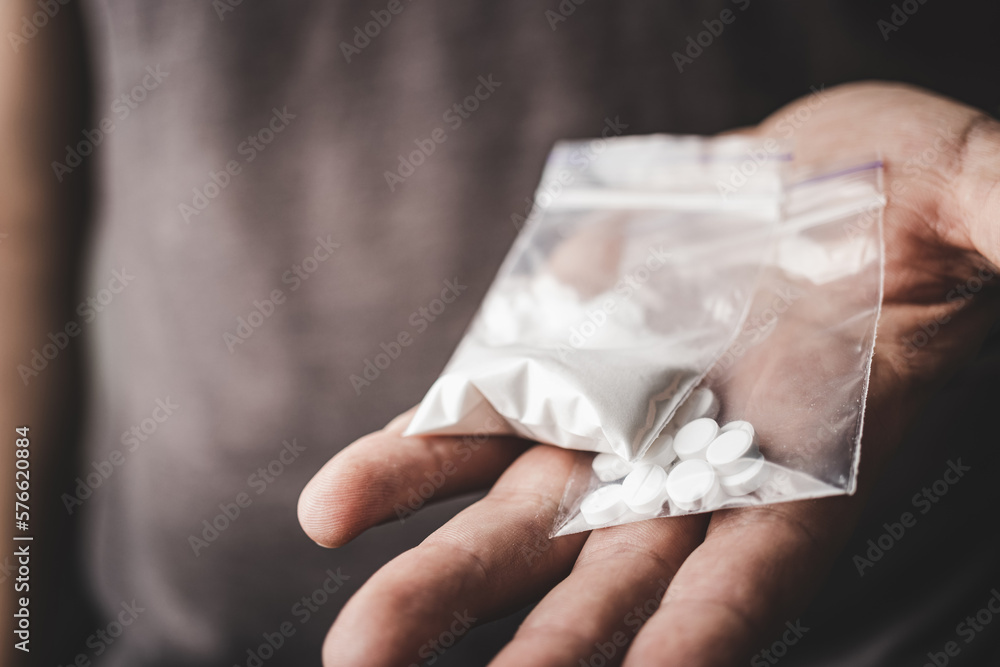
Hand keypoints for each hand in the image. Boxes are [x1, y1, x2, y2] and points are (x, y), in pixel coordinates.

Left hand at [298, 82, 999, 665]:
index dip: (696, 640)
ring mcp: (612, 420)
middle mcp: (695, 465)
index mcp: (804, 455)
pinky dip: (409, 463)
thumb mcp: (960, 194)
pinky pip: (471, 424)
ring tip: (357, 642)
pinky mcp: (555, 362)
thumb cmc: (898, 193)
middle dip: (533, 652)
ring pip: (516, 519)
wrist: (799, 176)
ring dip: (435, 578)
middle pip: (608, 585)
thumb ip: (997, 216)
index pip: (752, 572)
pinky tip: (337, 506)